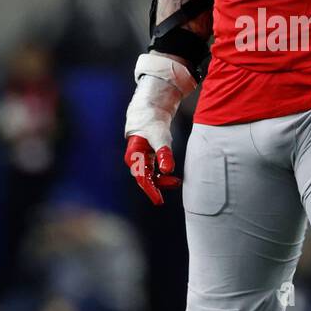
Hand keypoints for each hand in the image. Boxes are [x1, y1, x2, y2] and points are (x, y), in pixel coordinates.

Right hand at [124, 55, 194, 204]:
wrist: (149, 109)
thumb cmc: (152, 122)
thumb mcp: (160, 136)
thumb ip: (164, 153)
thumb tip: (168, 170)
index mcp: (134, 155)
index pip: (141, 178)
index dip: (151, 190)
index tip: (159, 201)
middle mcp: (135, 159)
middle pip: (146, 179)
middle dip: (159, 186)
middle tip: (175, 185)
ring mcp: (141, 159)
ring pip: (150, 176)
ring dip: (162, 181)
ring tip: (177, 182)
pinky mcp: (147, 157)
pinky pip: (153, 171)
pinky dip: (162, 174)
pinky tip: (171, 175)